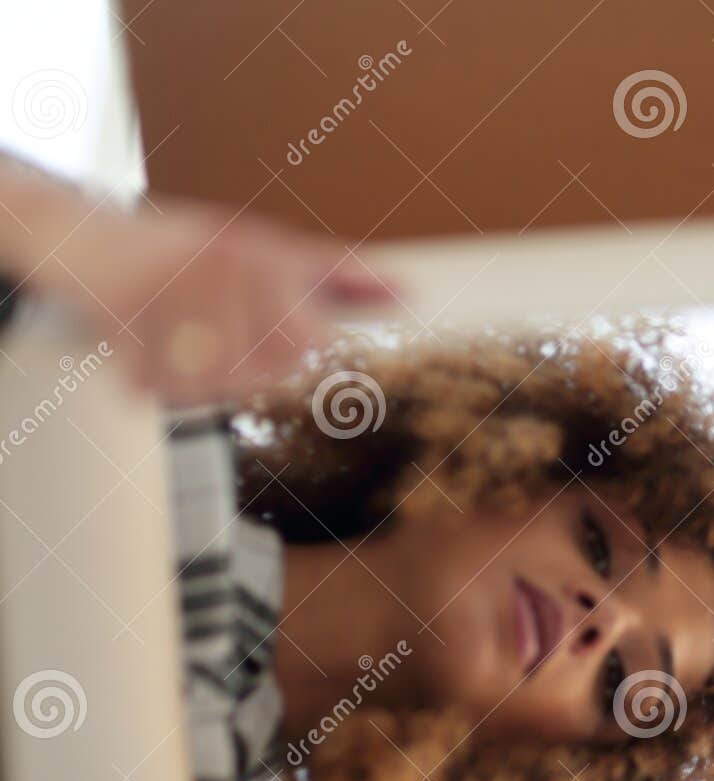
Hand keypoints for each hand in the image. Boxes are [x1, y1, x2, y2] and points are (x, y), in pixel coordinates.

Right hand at [24, 197, 398, 405]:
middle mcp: (215, 270)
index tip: (275, 341)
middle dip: (243, 368)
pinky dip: (157, 383)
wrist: (83, 236)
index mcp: (256, 255)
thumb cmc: (188, 249)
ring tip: (182, 338)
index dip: (296, 356)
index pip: (308, 345)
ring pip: (215, 386)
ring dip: (200, 380)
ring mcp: (166, 294)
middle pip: (263, 372)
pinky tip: (149, 348)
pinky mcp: (118, 320)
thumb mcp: (268, 249)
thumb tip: (408, 290)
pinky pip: (162, 390)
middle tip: (211, 333)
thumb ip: (339, 275)